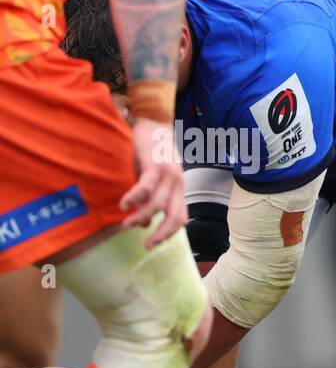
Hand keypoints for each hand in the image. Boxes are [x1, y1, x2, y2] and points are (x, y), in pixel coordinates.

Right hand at [123, 118, 186, 247]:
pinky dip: (134, 198)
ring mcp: (168, 174)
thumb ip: (151, 199)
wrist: (154, 122)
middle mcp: (177, 184)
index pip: (181, 217)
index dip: (170, 233)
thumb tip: (145, 223)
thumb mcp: (153, 179)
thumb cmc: (151, 152)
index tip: (155, 243)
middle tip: (147, 246)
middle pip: (175, 216)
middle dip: (162, 234)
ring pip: (158, 204)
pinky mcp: (155, 165)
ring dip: (141, 217)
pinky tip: (124, 205)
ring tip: (126, 224)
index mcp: (179, 188)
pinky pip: (145, 187)